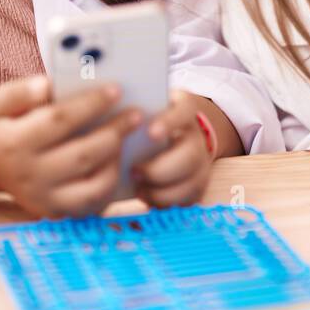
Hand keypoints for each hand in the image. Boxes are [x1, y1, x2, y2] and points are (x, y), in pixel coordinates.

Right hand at [0, 76, 142, 217]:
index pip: (58, 121)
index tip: (116, 89)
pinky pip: (93, 203)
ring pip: (93, 185)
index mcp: (12, 144)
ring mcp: (43, 199)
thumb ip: (21, 91)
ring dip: (117, 159)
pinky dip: (111, 182)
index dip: (90, 104)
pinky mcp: (56, 213)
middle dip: (114, 132)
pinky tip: (118, 159)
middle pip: (82, 155)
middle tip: (136, 114)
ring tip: (130, 137)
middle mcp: (27, 177)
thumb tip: (48, 86)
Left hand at [131, 90, 215, 207]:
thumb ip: (130, 112)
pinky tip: (146, 196)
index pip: (184, 111)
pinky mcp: (198, 185)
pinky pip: (186, 200)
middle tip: (133, 172)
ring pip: (192, 182)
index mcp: (185, 109)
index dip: (170, 123)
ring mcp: (202, 162)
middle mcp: (197, 136)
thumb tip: (108, 123)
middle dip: (159, 169)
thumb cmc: (148, 118)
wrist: (175, 133)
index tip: (150, 133)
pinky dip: (164, 201)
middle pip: (190, 155)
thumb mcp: (143, 107)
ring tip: (137, 187)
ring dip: (161, 190)